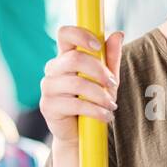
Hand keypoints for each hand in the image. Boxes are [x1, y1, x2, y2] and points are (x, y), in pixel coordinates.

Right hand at [39, 26, 121, 144]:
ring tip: (112, 105)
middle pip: (75, 59)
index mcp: (65, 56)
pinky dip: (95, 110)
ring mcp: (48, 87)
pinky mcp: (48, 106)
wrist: (80, 132)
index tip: (98, 46)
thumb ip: (111, 57)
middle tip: (113, 84)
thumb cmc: (92, 100)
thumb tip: (118, 34)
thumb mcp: (106, 78)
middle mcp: (53, 69)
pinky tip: (105, 116)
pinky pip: (74, 104)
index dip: (80, 35)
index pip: (65, 34)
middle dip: (99, 71)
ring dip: (100, 95)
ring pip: (77, 83)